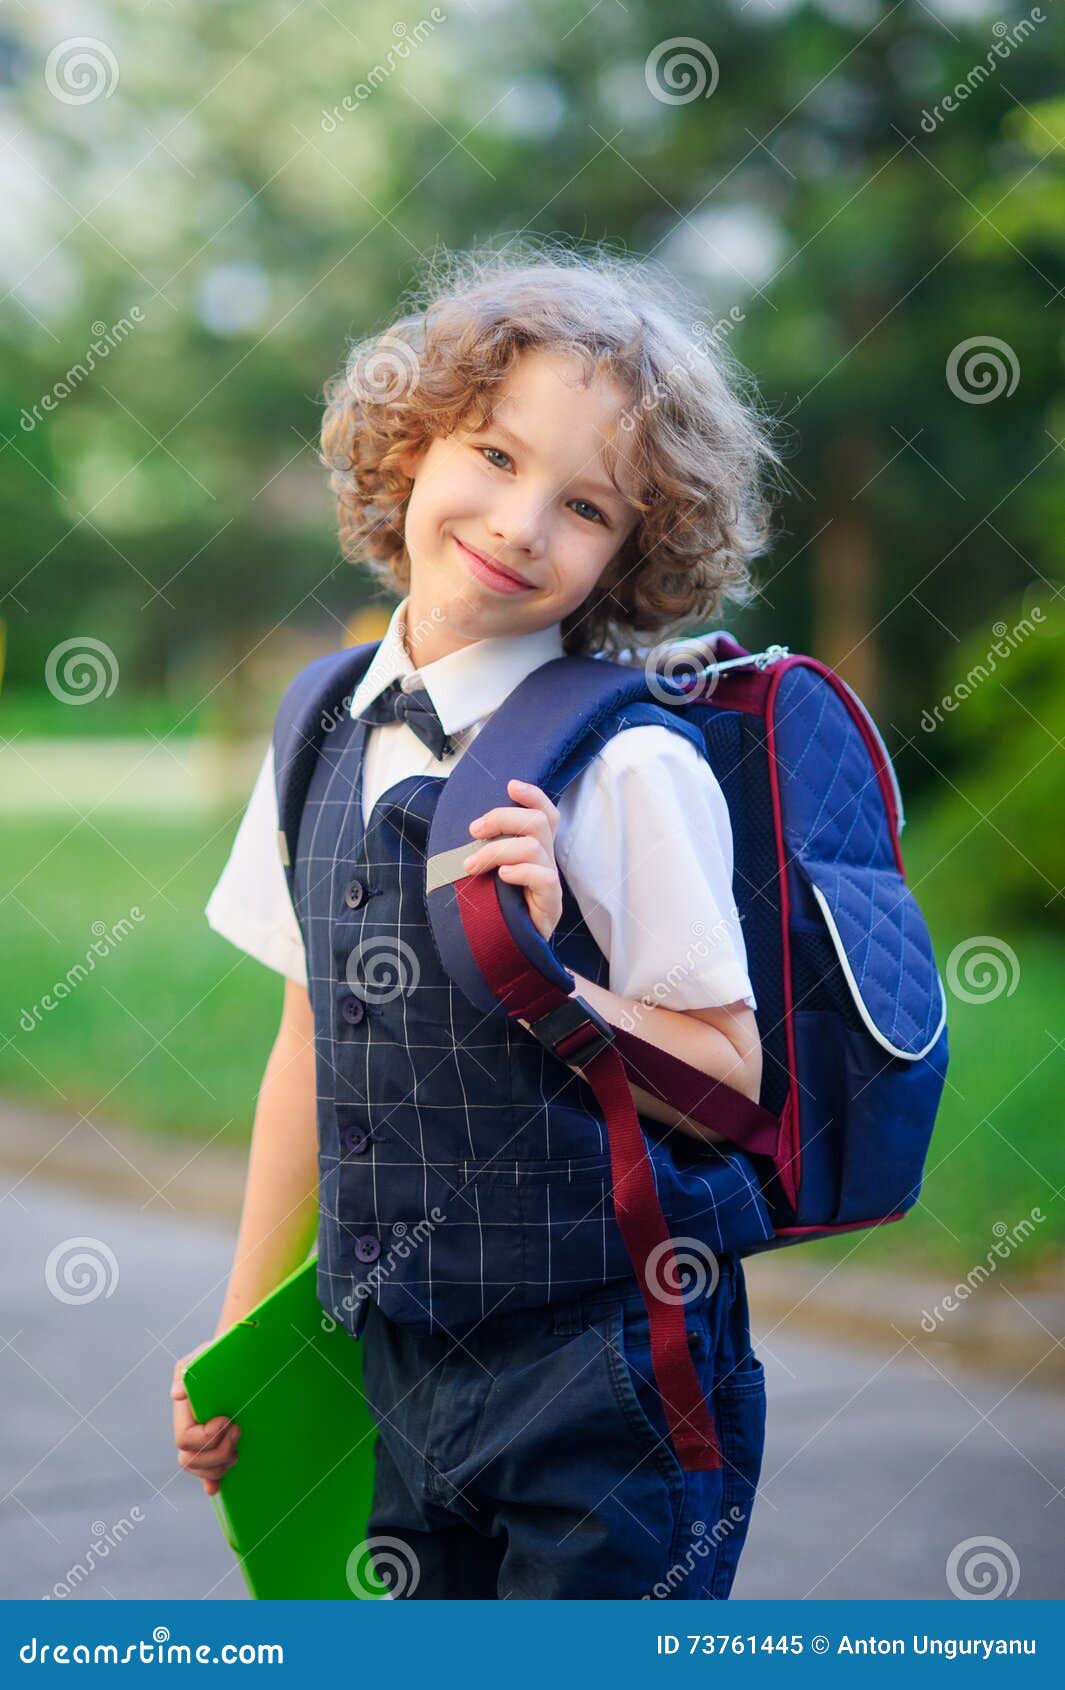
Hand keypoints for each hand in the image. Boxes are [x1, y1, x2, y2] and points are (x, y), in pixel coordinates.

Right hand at [171, 1341, 241, 1496]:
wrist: (236, 1356)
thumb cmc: (219, 1354)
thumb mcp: (204, 1355)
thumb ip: (188, 1371)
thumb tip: (176, 1395)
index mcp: (185, 1411)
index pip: (186, 1439)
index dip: (205, 1438)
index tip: (227, 1421)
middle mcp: (189, 1428)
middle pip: (190, 1460)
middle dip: (215, 1454)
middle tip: (238, 1431)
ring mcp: (202, 1439)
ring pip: (200, 1468)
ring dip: (219, 1465)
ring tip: (238, 1448)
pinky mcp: (216, 1444)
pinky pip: (208, 1471)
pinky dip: (211, 1481)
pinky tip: (216, 1488)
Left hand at [463, 778, 563, 942]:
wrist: (508, 954)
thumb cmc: (494, 911)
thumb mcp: (487, 875)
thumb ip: (485, 851)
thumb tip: (465, 829)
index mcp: (535, 851)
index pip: (546, 814)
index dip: (533, 796)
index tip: (510, 785)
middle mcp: (547, 862)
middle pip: (538, 822)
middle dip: (502, 818)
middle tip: (474, 831)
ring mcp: (551, 883)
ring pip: (534, 846)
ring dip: (497, 850)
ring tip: (471, 865)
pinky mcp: (551, 904)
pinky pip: (543, 876)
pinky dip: (520, 871)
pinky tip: (502, 878)